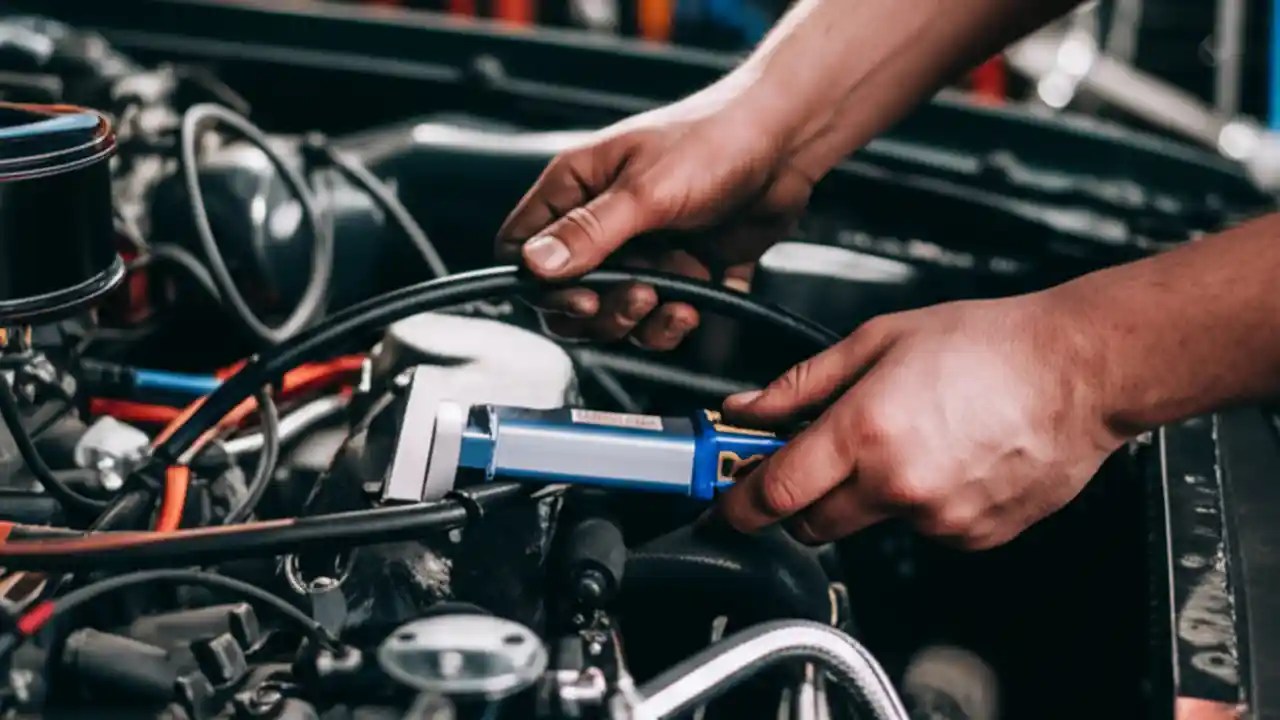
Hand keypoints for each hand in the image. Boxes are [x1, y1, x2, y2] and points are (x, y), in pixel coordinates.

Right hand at [496, 91, 813, 349]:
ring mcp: (640, 251)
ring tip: (675, 296)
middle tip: (638, 297)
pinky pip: (659, 318)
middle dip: (601, 310)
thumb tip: (534, 265)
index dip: (540, 285)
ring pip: (614, 313)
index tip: (579, 296)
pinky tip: (698, 297)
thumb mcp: (646, 190)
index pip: (522, 250)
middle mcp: (601, 223)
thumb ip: (590, 232)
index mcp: (576, 189)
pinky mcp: (678, 271)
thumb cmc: (715, 140)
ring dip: (642, 319)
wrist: (787, 144)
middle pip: (568, 297)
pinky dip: (675, 320)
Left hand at [715, 292, 1128, 549]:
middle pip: (811, 524)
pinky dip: (917, 503)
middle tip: (813, 459)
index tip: (725, 503)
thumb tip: (747, 407)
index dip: (739, 504)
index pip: (775, 494)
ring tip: (907, 439)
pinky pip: (920, 530)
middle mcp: (898, 485)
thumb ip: (801, 383)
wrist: (1079, 371)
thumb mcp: (877, 341)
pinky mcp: (972, 538)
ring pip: (867, 525)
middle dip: (798, 500)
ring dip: (865, 496)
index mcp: (865, 432)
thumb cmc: (989, 345)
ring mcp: (938, 519)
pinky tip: (945, 459)